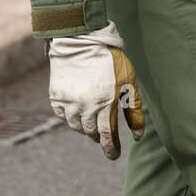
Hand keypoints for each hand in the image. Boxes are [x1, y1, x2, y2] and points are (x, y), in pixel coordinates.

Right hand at [48, 20, 144, 159]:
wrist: (81, 40)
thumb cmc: (111, 60)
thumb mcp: (129, 82)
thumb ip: (133, 110)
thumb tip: (138, 136)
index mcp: (105, 104)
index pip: (107, 137)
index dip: (111, 148)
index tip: (113, 155)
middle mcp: (85, 107)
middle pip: (92, 133)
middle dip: (100, 136)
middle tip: (105, 134)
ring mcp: (68, 103)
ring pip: (77, 127)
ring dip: (86, 127)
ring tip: (93, 120)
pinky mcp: (56, 97)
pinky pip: (64, 116)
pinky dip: (72, 117)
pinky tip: (79, 110)